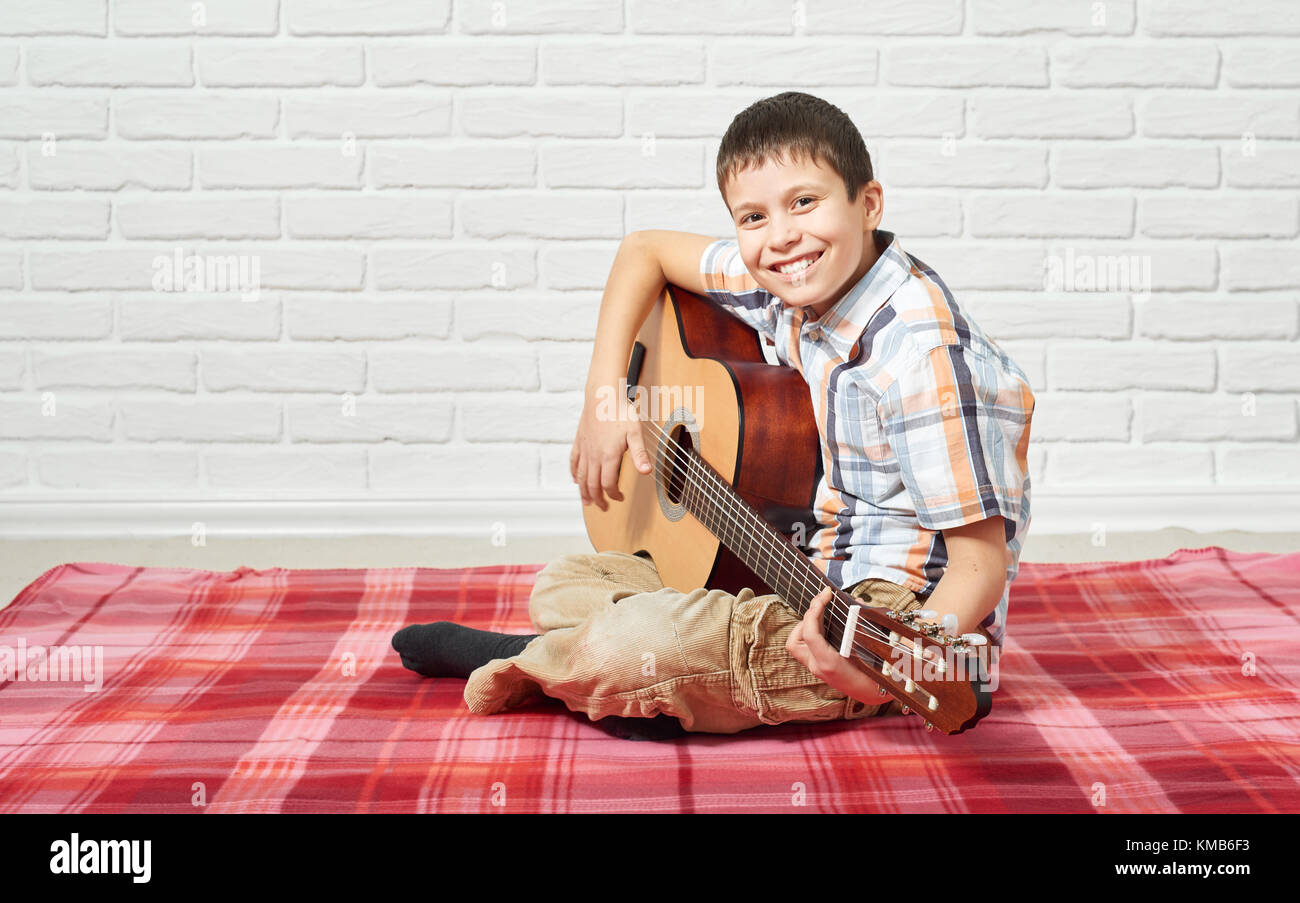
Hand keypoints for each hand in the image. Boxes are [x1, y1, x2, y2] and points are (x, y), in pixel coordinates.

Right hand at [570, 398, 651, 509]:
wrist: (602, 395)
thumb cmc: (620, 412)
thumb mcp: (635, 433)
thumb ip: (639, 454)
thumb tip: (646, 472)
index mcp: (608, 456)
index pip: (607, 484)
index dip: (613, 495)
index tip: (620, 498)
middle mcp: (594, 455)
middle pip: (592, 485)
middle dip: (598, 499)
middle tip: (604, 508)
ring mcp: (584, 449)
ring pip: (581, 477)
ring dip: (583, 492)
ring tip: (587, 502)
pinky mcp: (579, 442)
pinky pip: (574, 462)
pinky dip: (574, 474)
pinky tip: (576, 480)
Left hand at [785, 587, 889, 706]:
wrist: (876, 696)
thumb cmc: (878, 673)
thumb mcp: (874, 649)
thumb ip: (863, 624)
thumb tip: (855, 601)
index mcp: (829, 663)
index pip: (810, 633)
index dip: (814, 610)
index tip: (826, 593)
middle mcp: (818, 667)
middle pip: (796, 637)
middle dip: (808, 616)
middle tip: (824, 602)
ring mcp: (816, 668)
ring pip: (796, 643)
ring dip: (806, 625)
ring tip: (823, 614)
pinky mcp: (818, 667)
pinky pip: (806, 646)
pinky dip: (811, 632)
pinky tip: (827, 624)